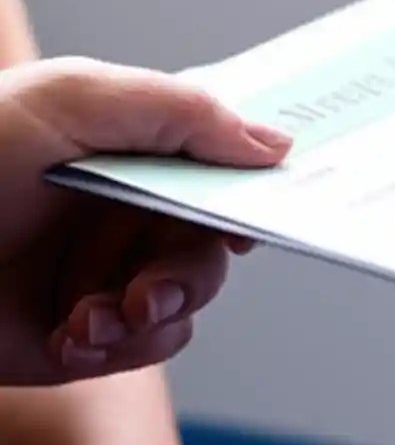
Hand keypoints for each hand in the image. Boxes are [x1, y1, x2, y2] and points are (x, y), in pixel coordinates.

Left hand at [0, 57, 289, 384]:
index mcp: (130, 146)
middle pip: (213, 241)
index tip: (260, 209)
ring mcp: (104, 271)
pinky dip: (120, 344)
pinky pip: (146, 344)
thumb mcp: (72, 100)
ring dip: (155, 312)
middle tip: (153, 289)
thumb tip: (274, 144)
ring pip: (187, 297)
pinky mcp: (82, 332)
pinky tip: (70, 334)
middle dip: (193, 270)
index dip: (248, 186)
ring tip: (99, 317)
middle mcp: (124, 209)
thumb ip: (183, 111)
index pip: (219, 161)